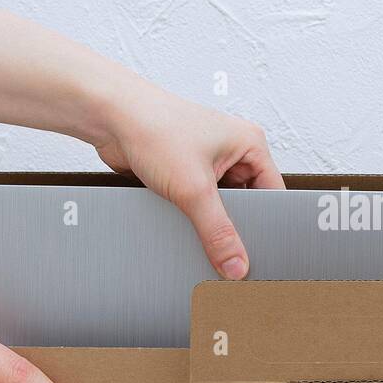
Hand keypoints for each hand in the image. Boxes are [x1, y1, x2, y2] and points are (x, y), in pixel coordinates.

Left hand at [92, 79, 284, 278]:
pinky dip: (190, 217)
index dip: (268, 224)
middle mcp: (232, 152)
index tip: (259, 252)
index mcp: (250, 144)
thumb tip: (235, 264)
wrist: (109, 118)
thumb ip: (218, 232)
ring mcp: (206, 162)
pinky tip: (183, 224)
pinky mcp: (183, 173)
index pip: (273, 194)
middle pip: (246, 204)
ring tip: (201, 230)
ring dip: (208, 221)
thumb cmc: (154, 127)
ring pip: (219, 206)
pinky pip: (196, 205)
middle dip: (234, 225)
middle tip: (228, 250)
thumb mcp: (194, 189)